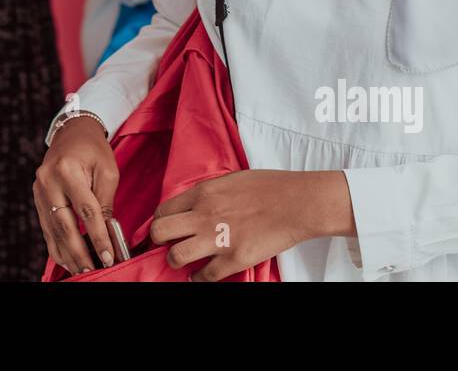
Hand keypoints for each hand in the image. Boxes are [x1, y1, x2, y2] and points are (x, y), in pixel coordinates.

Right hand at [33, 115, 119, 273]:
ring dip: (67, 254)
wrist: (71, 133)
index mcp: (67, 170)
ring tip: (82, 270)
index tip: (109, 256)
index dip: (98, 237)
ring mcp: (39, 190)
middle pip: (64, 225)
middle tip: (93, 271)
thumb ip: (106, 202)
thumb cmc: (93, 150)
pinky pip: (46, 227)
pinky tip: (68, 259)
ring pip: (53, 230)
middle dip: (80, 252)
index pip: (86, 211)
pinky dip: (57, 245)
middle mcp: (48, 181)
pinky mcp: (36, 197)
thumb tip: (108, 234)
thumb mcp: (107, 171)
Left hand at [149, 169, 354, 280]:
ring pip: (176, 257)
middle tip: (169, 245)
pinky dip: (200, 279)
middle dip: (160, 241)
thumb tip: (194, 205)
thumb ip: (208, 193)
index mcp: (203, 193)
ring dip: (177, 261)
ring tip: (184, 261)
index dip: (161, 222)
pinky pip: (206, 276)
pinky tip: (202, 276)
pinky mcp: (234, 258)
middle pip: (160, 232)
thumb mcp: (230, 180)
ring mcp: (218, 238)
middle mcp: (204, 215)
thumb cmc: (269, 186)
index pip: (163, 210)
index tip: (166, 228)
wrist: (297, 202)